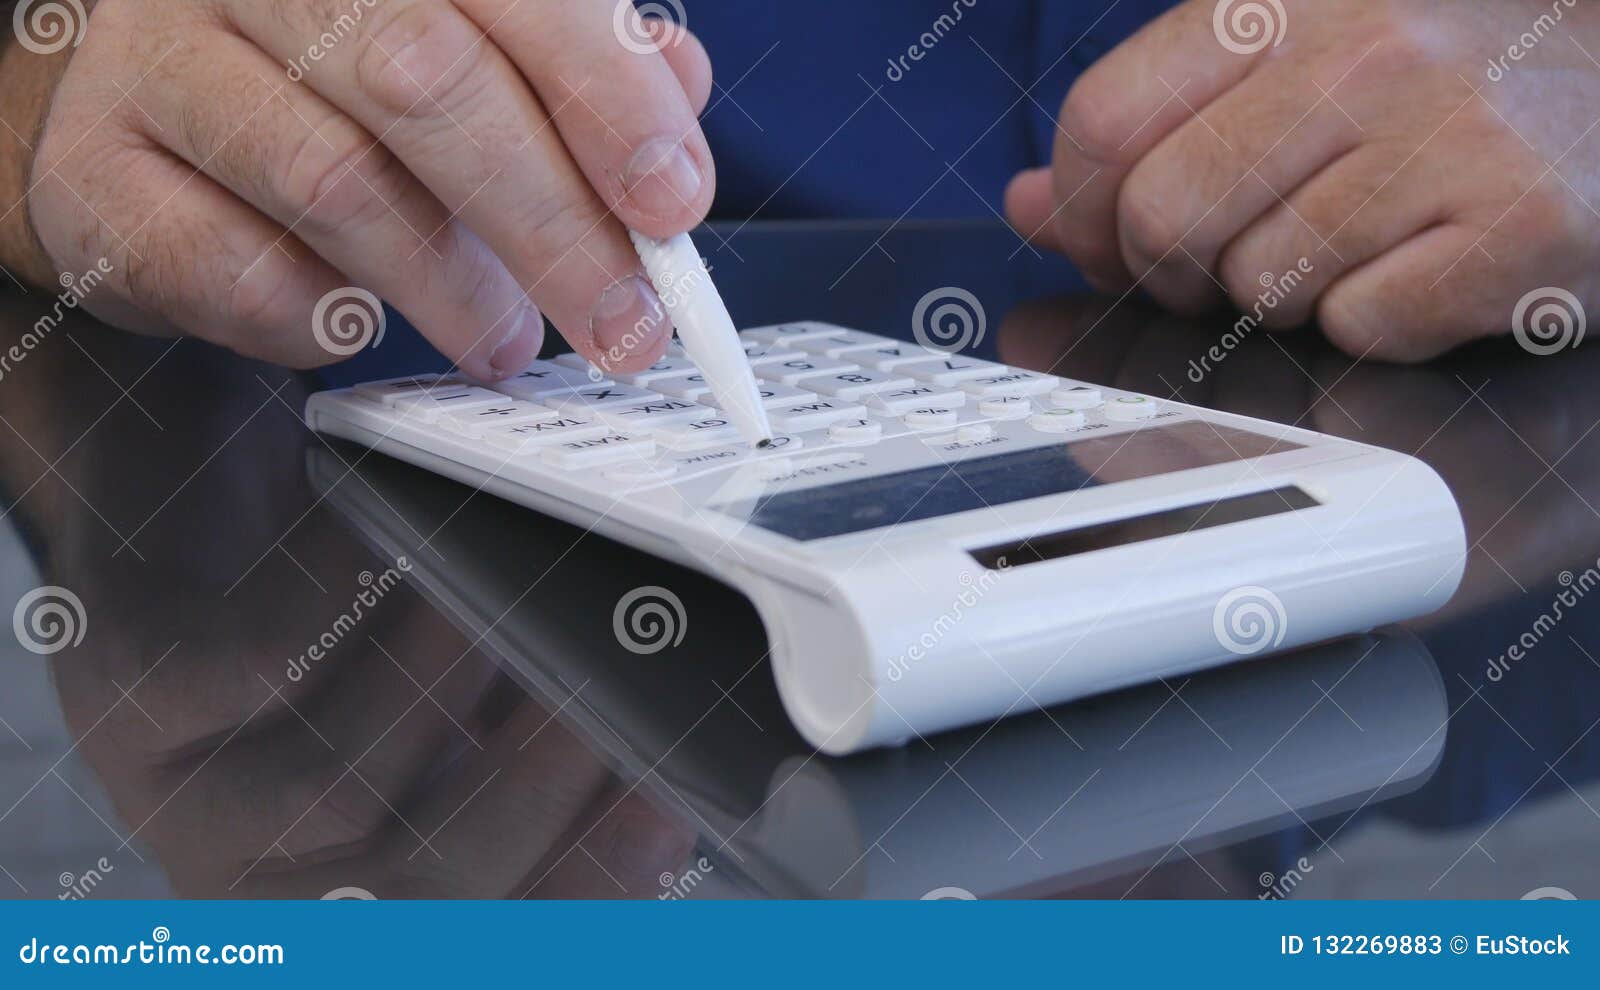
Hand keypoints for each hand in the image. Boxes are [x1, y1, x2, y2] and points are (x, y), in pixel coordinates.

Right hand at [10, 0, 715, 376]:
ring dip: (449, 286)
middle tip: (621, 321)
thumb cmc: (334, 71)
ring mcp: (159, 62)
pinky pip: (236, 269)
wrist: (143, 105)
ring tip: (502, 336)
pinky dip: (323, 318)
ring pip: (335, 182)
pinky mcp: (96, 174)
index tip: (670, 203)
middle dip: (551, 223)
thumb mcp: (475, 42)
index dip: (607, 97)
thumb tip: (675, 90)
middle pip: (428, 83)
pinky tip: (358, 318)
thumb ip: (577, 63)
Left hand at [1005, 0, 1599, 359]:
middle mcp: (1367, 50)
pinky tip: (1423, 267)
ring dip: (1283, 295)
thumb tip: (1029, 206)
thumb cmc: (1444, 73)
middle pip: (1162, 218)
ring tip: (1353, 241)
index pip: (1103, 123)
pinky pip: (1364, 327)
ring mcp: (1451, 136)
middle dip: (1172, 269)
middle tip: (1225, 262)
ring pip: (1259, 287)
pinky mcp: (1521, 228)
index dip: (1083, 211)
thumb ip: (1153, 126)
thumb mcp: (1289, 60)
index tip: (1108, 239)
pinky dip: (1378, 324)